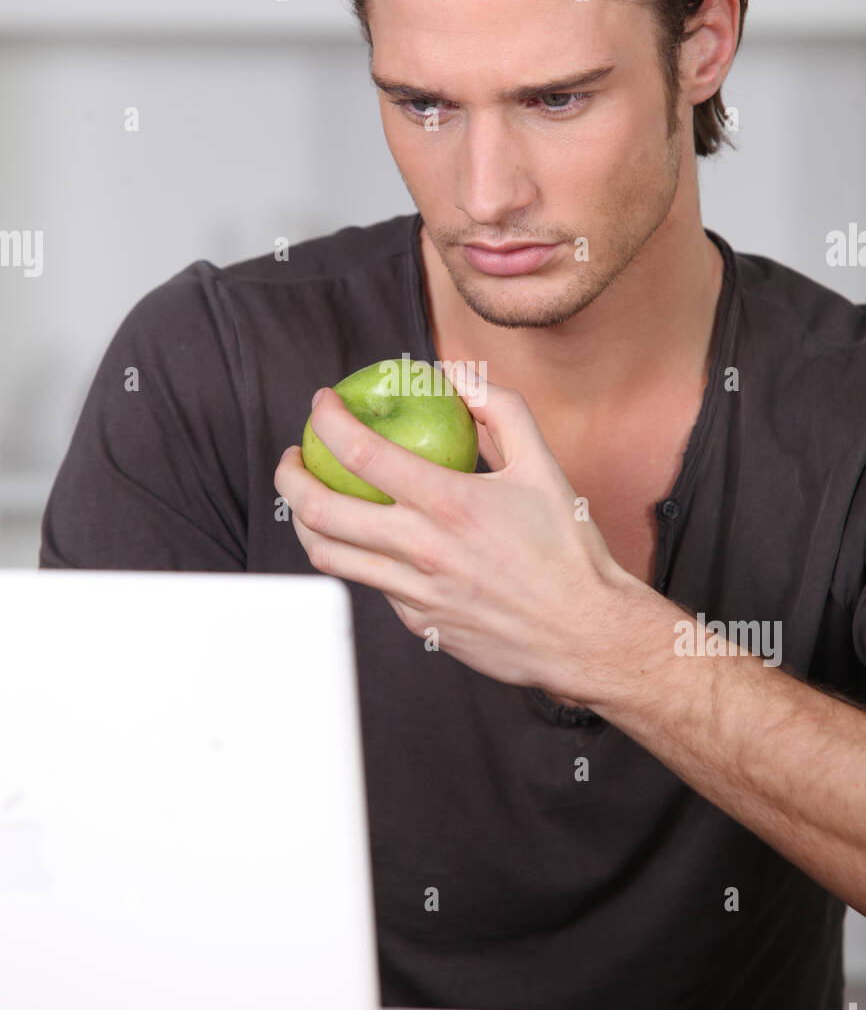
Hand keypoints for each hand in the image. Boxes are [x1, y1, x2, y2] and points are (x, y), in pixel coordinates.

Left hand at [274, 372, 635, 703]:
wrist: (584, 632)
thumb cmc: (567, 548)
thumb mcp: (542, 465)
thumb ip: (500, 409)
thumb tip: (456, 376)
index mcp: (449, 503)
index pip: (361, 451)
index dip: (329, 419)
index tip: (323, 403)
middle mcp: (422, 550)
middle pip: (320, 510)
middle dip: (292, 474)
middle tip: (295, 455)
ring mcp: (413, 592)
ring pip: (329, 555)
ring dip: (306, 520)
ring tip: (311, 497)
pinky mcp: (417, 622)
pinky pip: (372, 583)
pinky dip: (360, 554)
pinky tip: (371, 538)